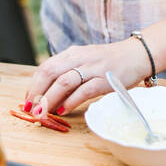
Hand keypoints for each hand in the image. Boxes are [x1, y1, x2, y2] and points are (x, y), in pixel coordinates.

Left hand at [24, 38, 147, 115]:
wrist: (137, 55)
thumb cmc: (109, 61)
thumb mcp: (85, 60)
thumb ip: (69, 71)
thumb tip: (49, 92)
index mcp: (72, 53)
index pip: (46, 67)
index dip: (33, 84)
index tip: (27, 99)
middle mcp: (80, 58)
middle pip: (50, 73)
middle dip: (37, 92)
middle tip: (31, 108)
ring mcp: (93, 68)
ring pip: (64, 81)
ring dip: (50, 98)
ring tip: (43, 111)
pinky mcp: (105, 79)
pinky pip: (84, 90)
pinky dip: (71, 101)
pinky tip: (64, 110)